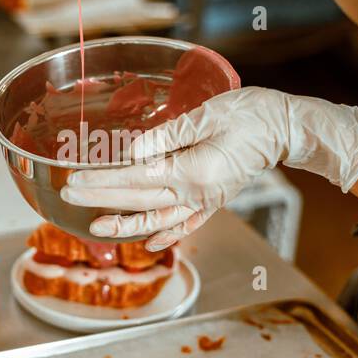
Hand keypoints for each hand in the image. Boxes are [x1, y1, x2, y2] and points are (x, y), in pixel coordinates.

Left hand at [61, 87, 357, 249]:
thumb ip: (165, 136)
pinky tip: (147, 243)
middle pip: (138, 199)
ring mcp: (206, 200)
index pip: (135, 178)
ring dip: (125, 225)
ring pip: (158, 219)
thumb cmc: (251, 114)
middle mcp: (197, 192)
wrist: (288, 128)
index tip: (75, 178)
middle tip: (69, 195)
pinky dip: (166, 235)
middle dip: (101, 198)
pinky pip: (186, 223)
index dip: (101, 180)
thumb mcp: (206, 116)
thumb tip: (130, 152)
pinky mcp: (214, 200)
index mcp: (192, 170)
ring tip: (97, 228)